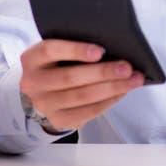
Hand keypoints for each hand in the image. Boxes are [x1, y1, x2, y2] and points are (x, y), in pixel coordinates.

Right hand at [19, 39, 144, 131]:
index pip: (51, 50)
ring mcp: (45, 104)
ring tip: (133, 80)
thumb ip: (73, 46)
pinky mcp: (59, 120)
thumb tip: (111, 45)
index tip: (100, 51)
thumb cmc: (56, 64)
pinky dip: (108, 101)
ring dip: (112, 88)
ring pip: (82, 97)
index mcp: (32, 59)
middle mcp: (33, 83)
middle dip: (102, 72)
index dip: (76, 50)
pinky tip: (122, 92)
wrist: (41, 91)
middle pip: (70, 77)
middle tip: (126, 67)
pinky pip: (88, 112)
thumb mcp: (55, 52)